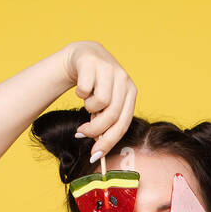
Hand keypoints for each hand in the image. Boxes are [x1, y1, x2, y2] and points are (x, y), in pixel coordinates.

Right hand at [63, 41, 136, 162]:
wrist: (84, 56)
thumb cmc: (96, 86)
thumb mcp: (105, 105)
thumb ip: (105, 123)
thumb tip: (98, 152)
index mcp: (131, 92)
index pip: (123, 123)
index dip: (109, 142)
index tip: (95, 155)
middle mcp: (124, 79)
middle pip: (111, 115)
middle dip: (94, 130)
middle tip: (81, 133)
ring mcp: (109, 69)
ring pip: (99, 102)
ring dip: (87, 106)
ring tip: (87, 100)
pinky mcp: (93, 62)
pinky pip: (84, 89)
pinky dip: (79, 93)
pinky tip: (82, 86)